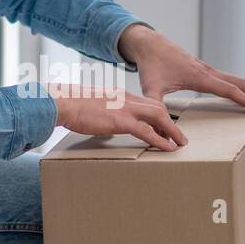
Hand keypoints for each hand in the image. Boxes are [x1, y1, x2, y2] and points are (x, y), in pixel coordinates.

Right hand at [48, 82, 188, 150]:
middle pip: (158, 107)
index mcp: (120, 95)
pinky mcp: (121, 121)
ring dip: (171, 131)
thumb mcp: (92, 106)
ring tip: (180, 142)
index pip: (146, 103)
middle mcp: (127, 99)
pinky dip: (160, 140)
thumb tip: (105, 125)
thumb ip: (103, 113)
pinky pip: (147, 131)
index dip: (158, 115)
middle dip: (170, 121)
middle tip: (178, 135)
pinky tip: (168, 148)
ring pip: (158, 117)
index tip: (163, 125)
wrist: (64, 102)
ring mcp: (125, 109)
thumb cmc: (71, 105)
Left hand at [118, 23, 244, 110]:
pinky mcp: (205, 71)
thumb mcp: (150, 87)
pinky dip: (242, 86)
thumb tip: (160, 128)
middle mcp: (208, 72)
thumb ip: (155, 107)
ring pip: (237, 80)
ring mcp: (208, 70)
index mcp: (199, 76)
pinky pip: (229, 79)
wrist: (150, 43)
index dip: (244, 99)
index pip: (228, 89)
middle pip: (240, 82)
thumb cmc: (150, 65)